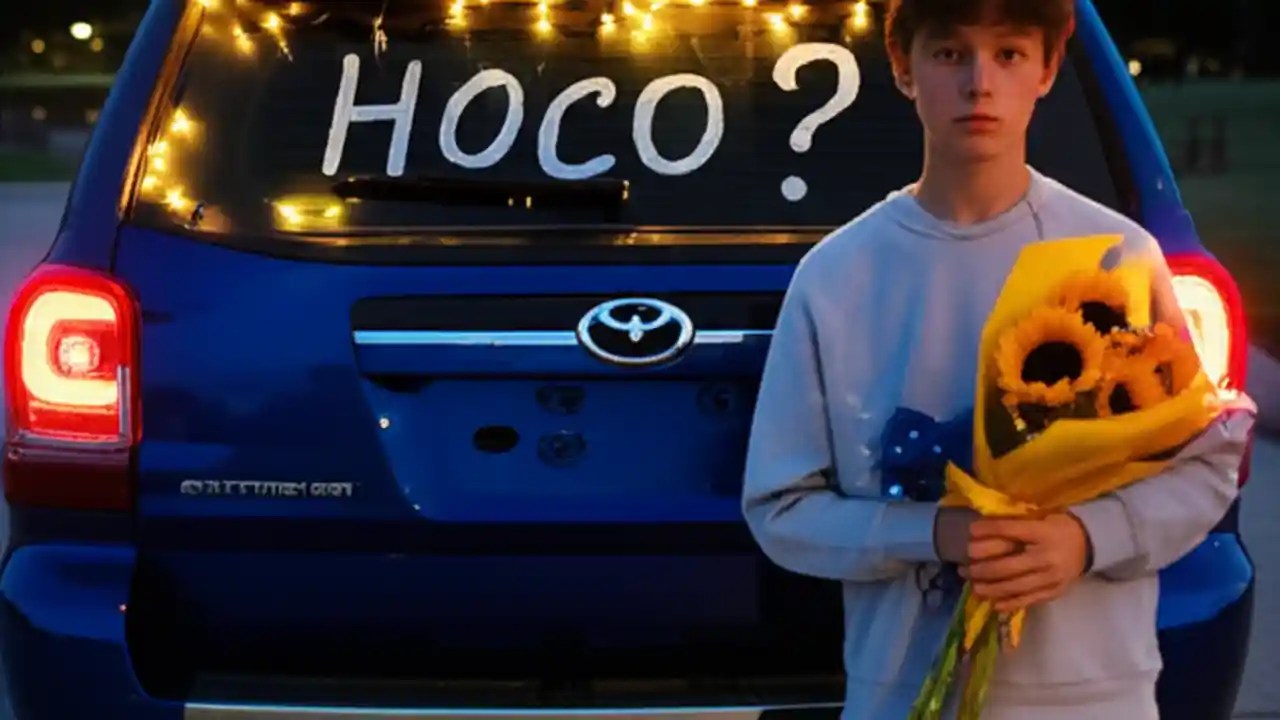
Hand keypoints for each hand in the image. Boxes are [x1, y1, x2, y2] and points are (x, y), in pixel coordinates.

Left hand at [963, 513, 1090, 612]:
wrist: (1089, 545)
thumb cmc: (1057, 528)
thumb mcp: (1040, 518)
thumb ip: (1016, 523)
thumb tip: (981, 528)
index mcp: (1043, 533)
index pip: (1010, 531)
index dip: (988, 530)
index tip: (970, 530)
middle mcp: (1047, 557)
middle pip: (1007, 566)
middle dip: (982, 568)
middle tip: (964, 567)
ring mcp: (1051, 578)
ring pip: (1014, 587)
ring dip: (989, 588)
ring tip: (973, 585)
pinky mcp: (1053, 592)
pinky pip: (1027, 600)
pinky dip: (1007, 603)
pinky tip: (992, 602)